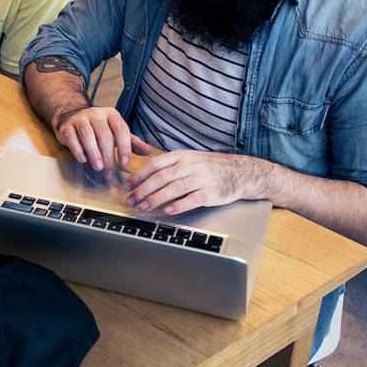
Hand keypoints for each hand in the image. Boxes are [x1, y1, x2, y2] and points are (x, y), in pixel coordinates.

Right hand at [54, 106, 150, 172]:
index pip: (121, 129)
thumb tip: (148, 151)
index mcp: (112, 115)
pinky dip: (78, 150)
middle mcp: (96, 114)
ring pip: (88, 135)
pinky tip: (83, 160)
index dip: (124, 147)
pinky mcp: (67, 127)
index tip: (125, 163)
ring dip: (94, 153)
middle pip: (104, 135)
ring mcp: (80, 119)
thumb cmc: (99, 129)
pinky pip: (72, 137)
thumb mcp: (116, 133)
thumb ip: (132, 142)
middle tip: (109, 172)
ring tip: (98, 167)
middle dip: (108, 156)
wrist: (73, 119)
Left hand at [123, 150, 264, 214]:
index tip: (127, 186)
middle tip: (131, 200)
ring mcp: (201, 179)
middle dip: (142, 190)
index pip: (154, 164)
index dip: (138, 176)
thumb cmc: (209, 167)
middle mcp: (190, 166)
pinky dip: (178, 205)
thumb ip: (169, 165)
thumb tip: (144, 176)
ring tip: (143, 207)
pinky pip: (191, 199)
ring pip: (173, 189)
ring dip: (155, 199)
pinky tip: (167, 210)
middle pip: (161, 177)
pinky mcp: (210, 193)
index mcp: (181, 156)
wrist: (239, 172)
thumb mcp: (189, 159)